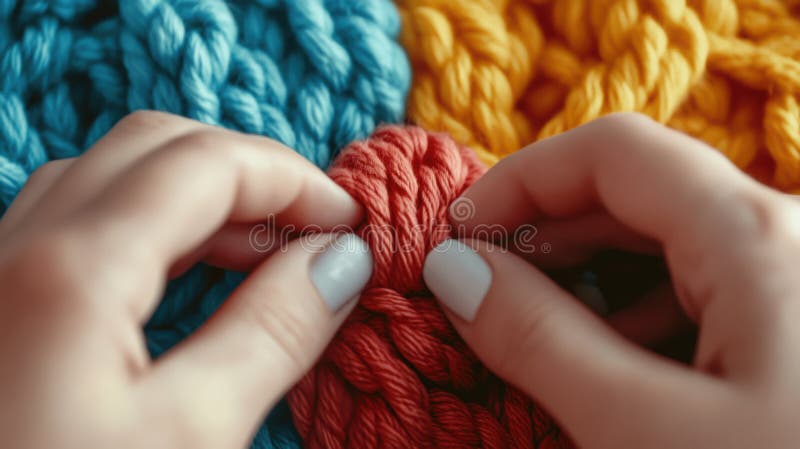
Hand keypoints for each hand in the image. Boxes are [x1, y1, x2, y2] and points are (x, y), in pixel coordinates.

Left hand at [0, 111, 372, 448]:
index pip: (207, 163)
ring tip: (262, 254)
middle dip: (247, 173)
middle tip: (309, 233)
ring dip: (199, 195)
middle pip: (154, 146)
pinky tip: (187, 276)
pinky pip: (79, 222)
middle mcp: (19, 243)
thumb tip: (340, 262)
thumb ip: (272, 333)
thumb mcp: (189, 439)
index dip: (293, 179)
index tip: (350, 224)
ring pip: (112, 177)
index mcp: (73, 268)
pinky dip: (153, 226)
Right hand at [423, 113, 799, 447]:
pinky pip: (704, 294)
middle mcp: (788, 239)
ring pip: (669, 246)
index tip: (457, 236)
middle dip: (546, 234)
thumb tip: (455, 269)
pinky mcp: (798, 333)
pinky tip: (613, 371)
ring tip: (538, 338)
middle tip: (481, 292)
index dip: (520, 179)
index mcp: (755, 237)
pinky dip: (638, 319)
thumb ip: (539, 340)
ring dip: (588, 281)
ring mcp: (798, 286)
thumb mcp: (644, 432)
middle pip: (639, 192)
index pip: (612, 152)